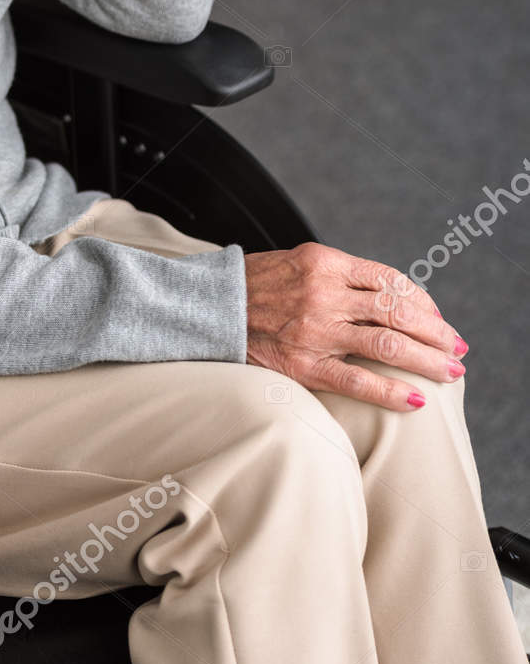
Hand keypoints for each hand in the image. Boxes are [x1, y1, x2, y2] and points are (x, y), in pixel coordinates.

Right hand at [244, 242, 467, 409]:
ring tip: (450, 372)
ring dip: (427, 360)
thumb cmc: (254, 287)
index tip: (440, 320)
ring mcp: (315, 330)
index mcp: (326, 262)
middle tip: (458, 349)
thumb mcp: (298, 264)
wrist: (206, 309)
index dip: (424, 303)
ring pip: (387, 345)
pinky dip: (390, 393)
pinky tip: (414, 401)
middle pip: (398, 312)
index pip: (391, 281)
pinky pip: (356, 382)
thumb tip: (385, 297)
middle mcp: (325, 293)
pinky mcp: (302, 364)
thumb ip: (338, 276)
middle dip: (437, 333)